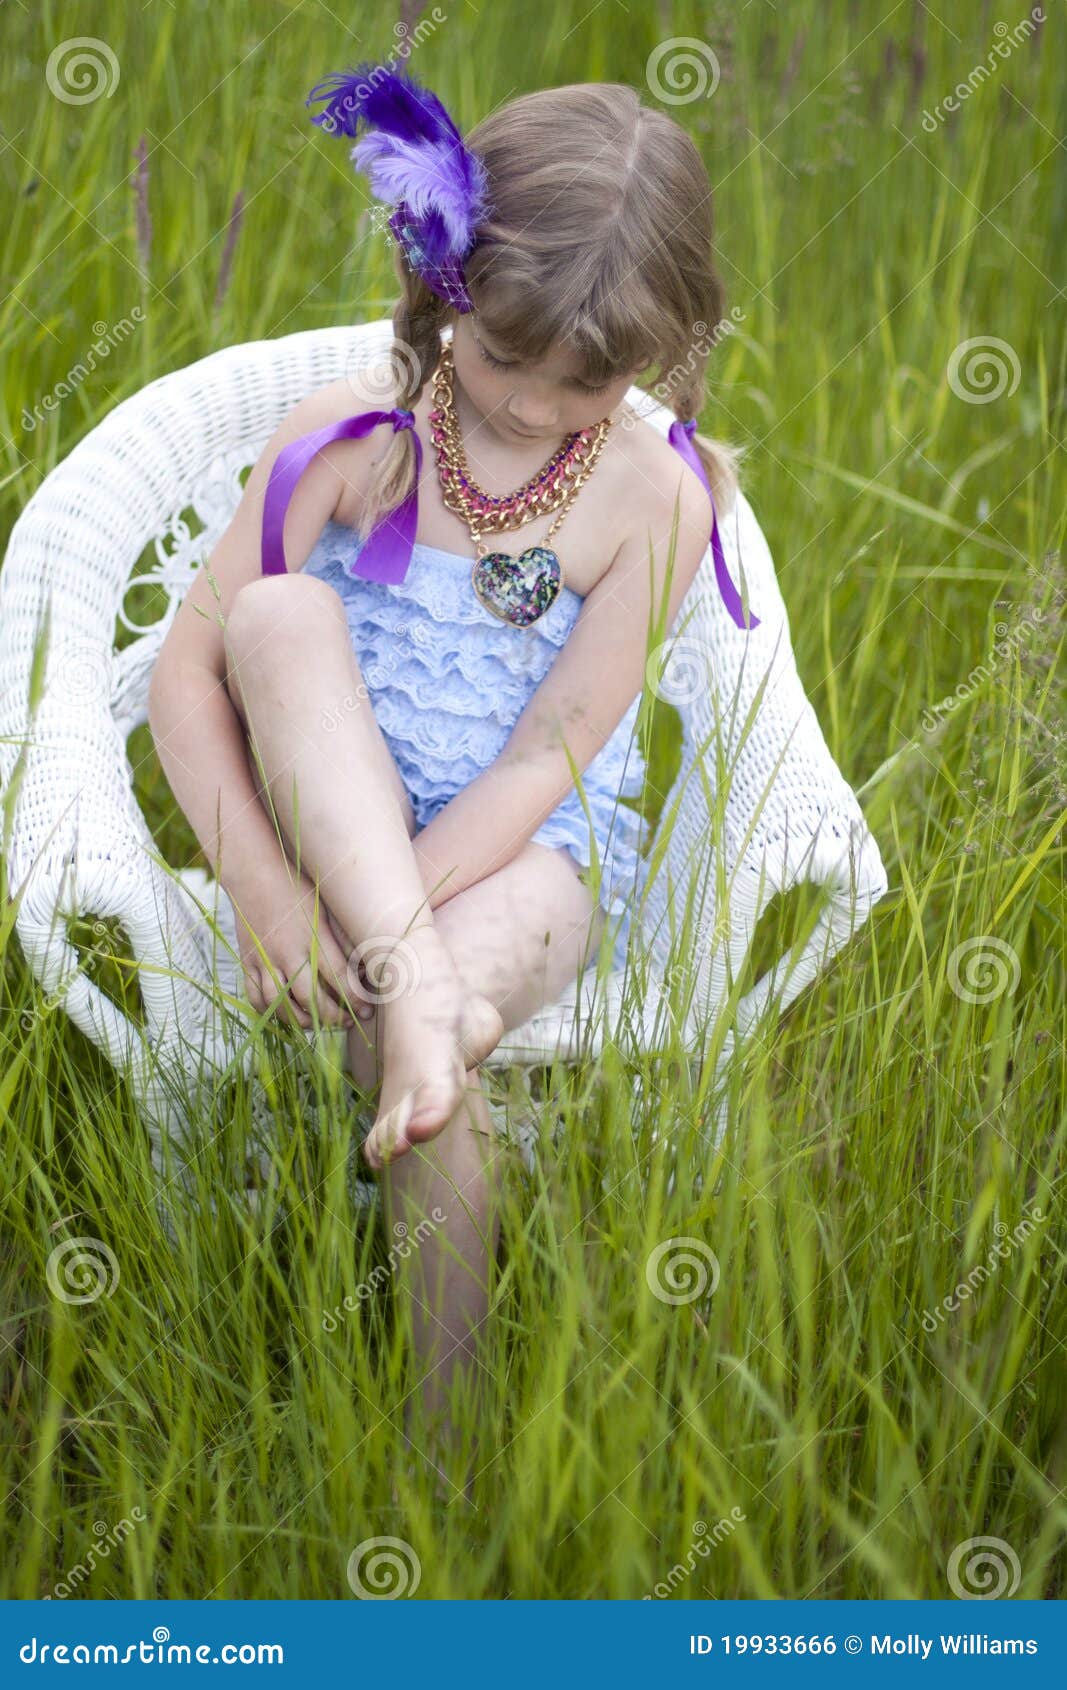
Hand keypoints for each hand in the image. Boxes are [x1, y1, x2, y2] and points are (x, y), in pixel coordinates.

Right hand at [227, 863, 356, 1030]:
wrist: (253, 872)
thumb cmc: (298, 885)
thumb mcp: (328, 906)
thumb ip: (346, 937)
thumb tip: (369, 964)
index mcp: (312, 937)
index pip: (339, 979)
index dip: (355, 1000)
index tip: (367, 1010)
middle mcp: (287, 952)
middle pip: (311, 1000)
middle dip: (332, 1017)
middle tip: (345, 1021)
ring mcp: (263, 959)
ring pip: (281, 1005)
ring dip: (301, 1021)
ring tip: (316, 1023)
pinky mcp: (247, 962)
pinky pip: (256, 998)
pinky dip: (271, 1012)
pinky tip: (286, 1014)